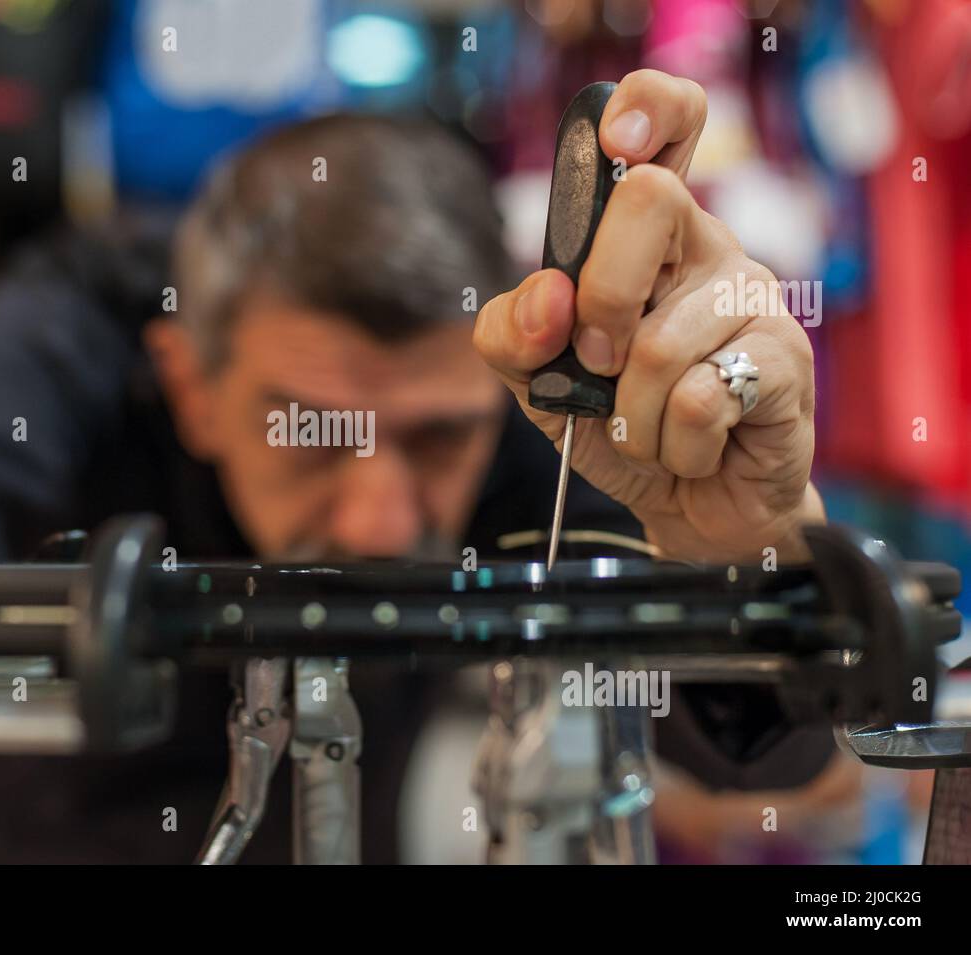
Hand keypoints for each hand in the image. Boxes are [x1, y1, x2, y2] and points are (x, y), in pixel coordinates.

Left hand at [474, 70, 823, 562]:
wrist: (685, 506)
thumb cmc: (618, 425)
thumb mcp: (537, 380)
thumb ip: (512, 333)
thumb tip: (547, 298)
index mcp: (648, 234)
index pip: (669, 118)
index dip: (645, 108)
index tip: (615, 146)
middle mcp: (706, 247)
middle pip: (652, 201)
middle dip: (601, 299)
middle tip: (597, 363)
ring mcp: (754, 298)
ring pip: (661, 339)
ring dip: (630, 414)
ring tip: (648, 429)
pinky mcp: (785, 361)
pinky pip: (702, 397)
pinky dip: (673, 444)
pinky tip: (692, 447)